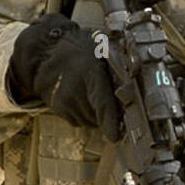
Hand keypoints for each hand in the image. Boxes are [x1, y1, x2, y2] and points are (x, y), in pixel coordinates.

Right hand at [8, 13, 120, 142]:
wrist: (48, 51)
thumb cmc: (79, 48)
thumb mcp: (102, 51)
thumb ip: (118, 70)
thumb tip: (136, 87)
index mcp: (90, 73)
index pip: (102, 104)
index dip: (109, 123)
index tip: (115, 136)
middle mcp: (75, 91)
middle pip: (98, 117)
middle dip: (108, 113)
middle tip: (108, 96)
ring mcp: (64, 102)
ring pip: (89, 121)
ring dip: (95, 114)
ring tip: (91, 92)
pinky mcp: (58, 109)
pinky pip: (79, 121)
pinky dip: (84, 113)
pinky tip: (81, 96)